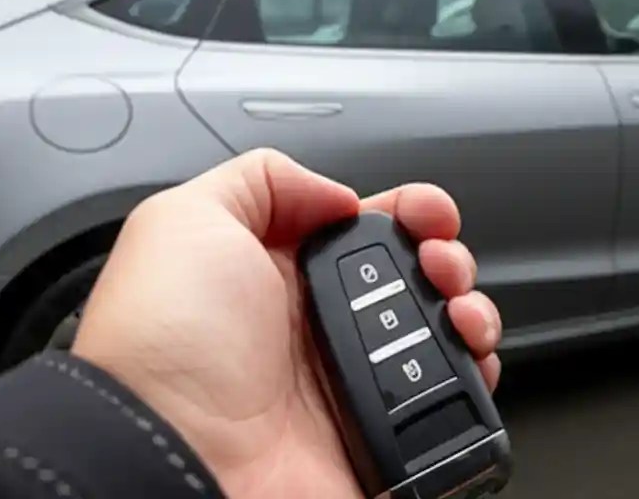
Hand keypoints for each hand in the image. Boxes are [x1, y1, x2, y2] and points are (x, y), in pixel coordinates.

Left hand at [71, 149, 502, 497]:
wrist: (175, 459)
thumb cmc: (164, 348)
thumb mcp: (185, 220)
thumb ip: (262, 179)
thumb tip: (340, 196)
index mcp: (277, 276)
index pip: (363, 231)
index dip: (406, 212)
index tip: (427, 213)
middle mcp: (317, 332)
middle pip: (413, 279)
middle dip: (446, 257)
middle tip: (440, 264)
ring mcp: (352, 389)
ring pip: (442, 338)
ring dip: (470, 311)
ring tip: (460, 313)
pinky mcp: (380, 443)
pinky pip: (450, 408)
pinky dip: (474, 379)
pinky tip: (465, 358)